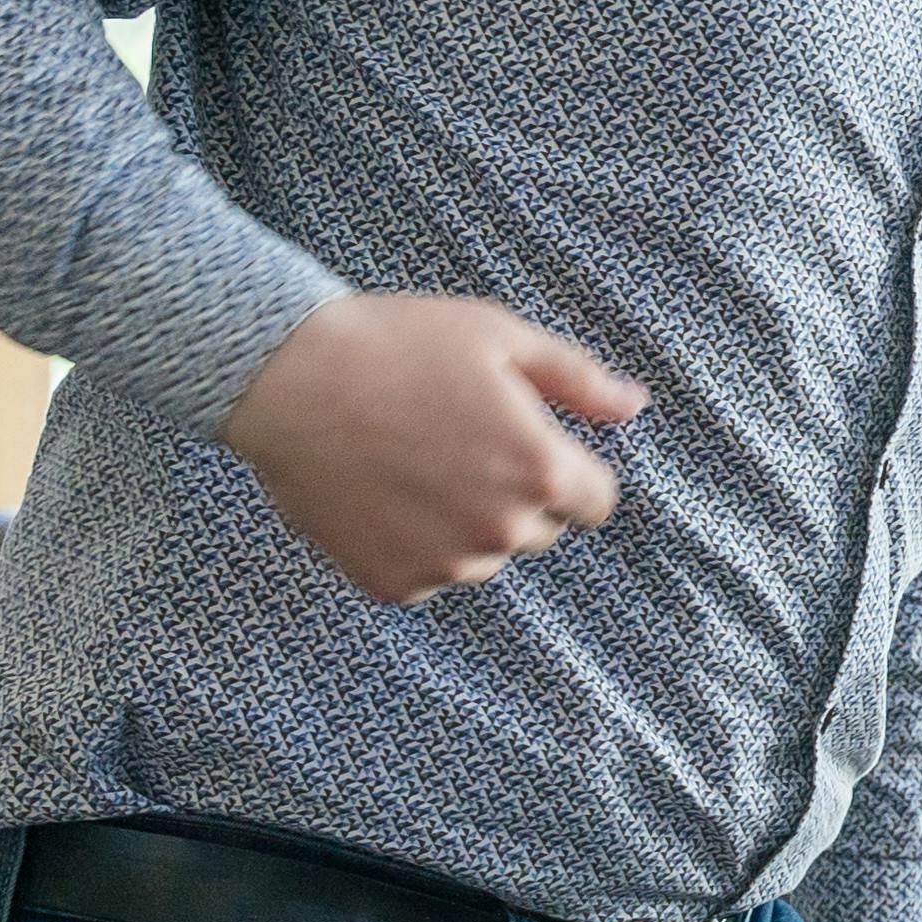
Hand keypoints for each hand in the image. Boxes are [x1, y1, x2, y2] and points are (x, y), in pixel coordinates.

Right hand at [221, 292, 646, 603]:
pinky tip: (381, 492)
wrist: (286, 378)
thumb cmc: (398, 344)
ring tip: (411, 462)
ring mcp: (444, 564)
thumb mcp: (501, 338)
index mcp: (539, 470)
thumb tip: (635, 407)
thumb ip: (578, 380)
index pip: (597, 502)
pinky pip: (429, 573)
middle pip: (539, 527)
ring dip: (465, 522)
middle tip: (455, 440)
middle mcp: (500, 530)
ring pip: (483, 554)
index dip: (570, 470)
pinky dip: (413, 543)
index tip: (529, 443)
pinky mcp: (392, 584)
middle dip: (515, 491)